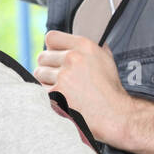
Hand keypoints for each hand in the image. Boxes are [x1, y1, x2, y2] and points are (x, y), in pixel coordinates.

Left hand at [35, 30, 136, 145]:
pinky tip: (61, 100)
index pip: (51, 37)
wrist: (114, 115)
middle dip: (48, 67)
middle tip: (59, 78)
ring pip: (39, 74)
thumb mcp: (106, 60)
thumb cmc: (111, 90)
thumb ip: (91, 48)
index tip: (55, 57)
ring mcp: (62, 76)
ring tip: (63, 90)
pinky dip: (46, 96)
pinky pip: (39, 90)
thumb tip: (81, 42)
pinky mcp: (55, 94)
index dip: (51, 48)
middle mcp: (72, 58)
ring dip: (46, 82)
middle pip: (42, 57)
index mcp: (84, 46)